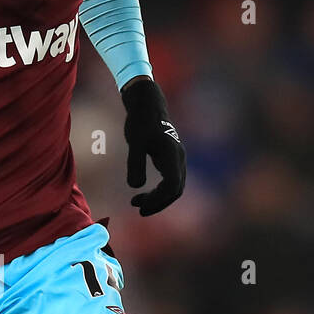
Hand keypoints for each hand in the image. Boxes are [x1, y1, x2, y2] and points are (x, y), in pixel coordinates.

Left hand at [120, 75, 185, 215]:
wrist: (147, 104)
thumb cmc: (140, 120)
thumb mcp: (135, 141)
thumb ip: (135, 163)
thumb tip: (135, 186)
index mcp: (172, 154)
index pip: (172, 186)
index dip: (158, 199)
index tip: (140, 206)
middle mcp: (178, 158)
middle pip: (175, 190)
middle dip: (158, 202)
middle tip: (138, 209)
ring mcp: (176, 159)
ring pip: (174, 187)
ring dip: (157, 198)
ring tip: (136, 202)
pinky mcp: (170, 158)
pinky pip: (170, 181)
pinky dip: (158, 191)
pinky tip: (141, 192)